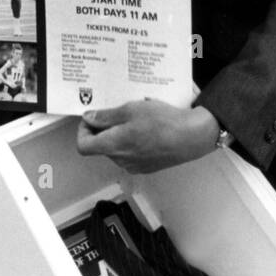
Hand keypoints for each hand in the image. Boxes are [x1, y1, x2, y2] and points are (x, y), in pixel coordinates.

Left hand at [76, 100, 218, 174]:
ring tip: (135, 116)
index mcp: (114, 145)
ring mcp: (134, 165)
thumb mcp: (130, 109)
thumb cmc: (163, 122)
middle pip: (100, 146)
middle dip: (103, 128)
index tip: (92, 117)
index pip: (83, 146)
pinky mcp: (146, 166)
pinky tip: (146, 127)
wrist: (192, 137)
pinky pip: (130, 153)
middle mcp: (121, 160)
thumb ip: (106, 116)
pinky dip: (132, 140)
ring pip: (116, 148)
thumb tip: (89, 118)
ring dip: (119, 133)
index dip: (83, 130)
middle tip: (116, 110)